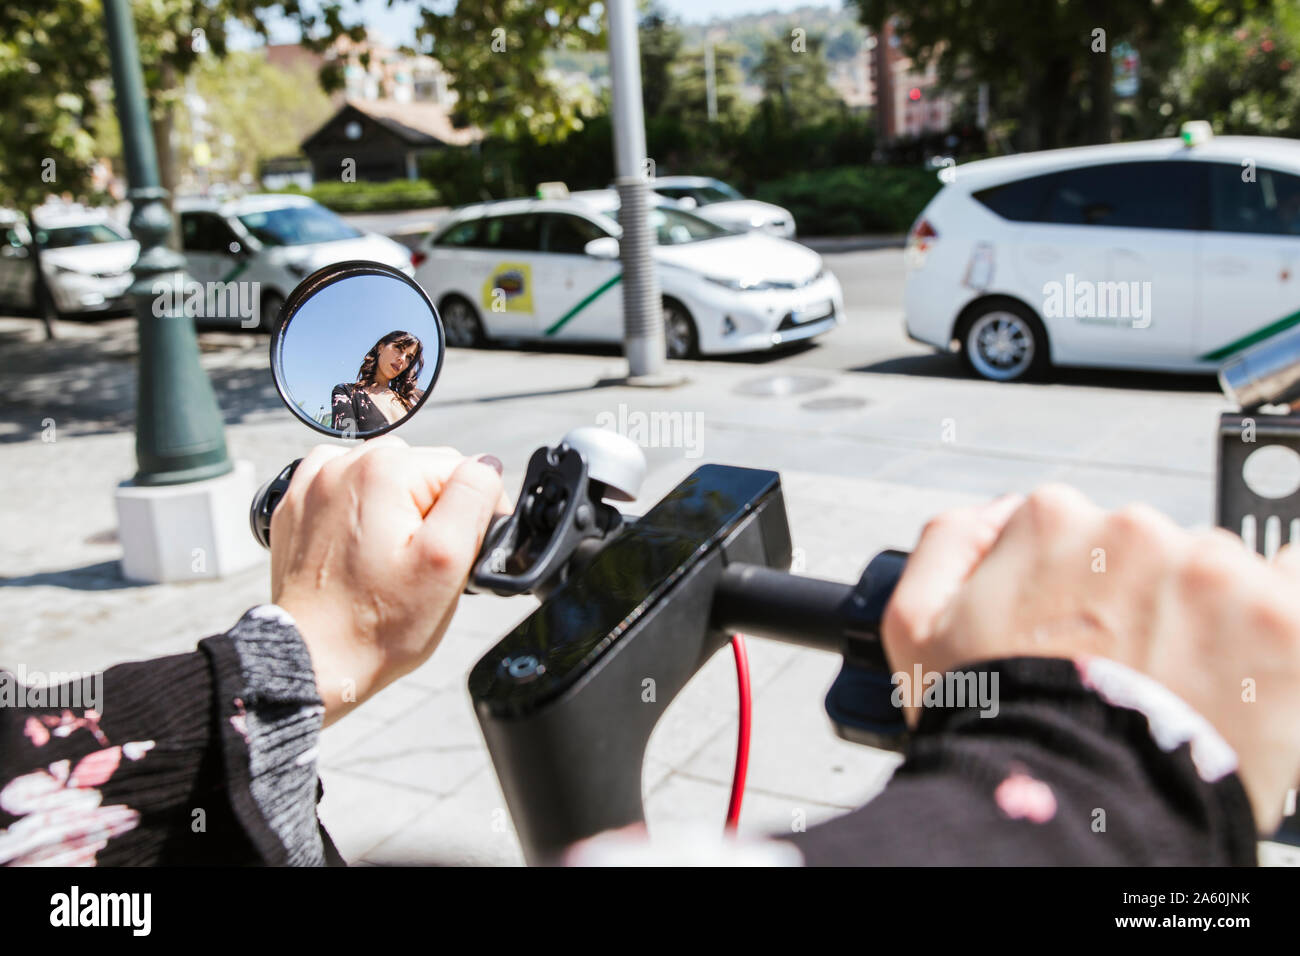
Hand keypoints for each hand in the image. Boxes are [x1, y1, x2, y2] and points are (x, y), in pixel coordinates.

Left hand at [268, 437, 506, 725]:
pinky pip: (347, 486)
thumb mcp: (448, 559)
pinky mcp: (298, 504)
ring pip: (388, 476)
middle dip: (435, 509)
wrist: (313, 658)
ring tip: (392, 556)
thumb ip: (474, 497)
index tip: (465, 553)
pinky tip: (363, 541)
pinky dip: (362, 506)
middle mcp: (344, 463)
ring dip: (400, 507)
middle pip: (424, 470)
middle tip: (425, 562)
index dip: (477, 511)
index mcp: (386, 470)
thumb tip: (485, 467)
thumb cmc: (378, 623)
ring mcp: (315, 483)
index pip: (463, 469)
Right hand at [883, 484, 1299, 832]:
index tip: (1084, 632)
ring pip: (1224, 574)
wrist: (1070, 804)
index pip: (1080, 528)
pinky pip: (1296, 583)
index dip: (1080, 586)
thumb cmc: (996, 724)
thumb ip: (949, 541)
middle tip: (1127, 668)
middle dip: (1148, 600)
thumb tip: (999, 512)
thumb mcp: (915, 625)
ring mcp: (1213, 571)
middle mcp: (1133, 530)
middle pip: (1156, 549)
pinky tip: (1248, 662)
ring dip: (1210, 619)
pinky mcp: (1280, 619)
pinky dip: (1276, 621)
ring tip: (1179, 686)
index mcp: (1050, 521)